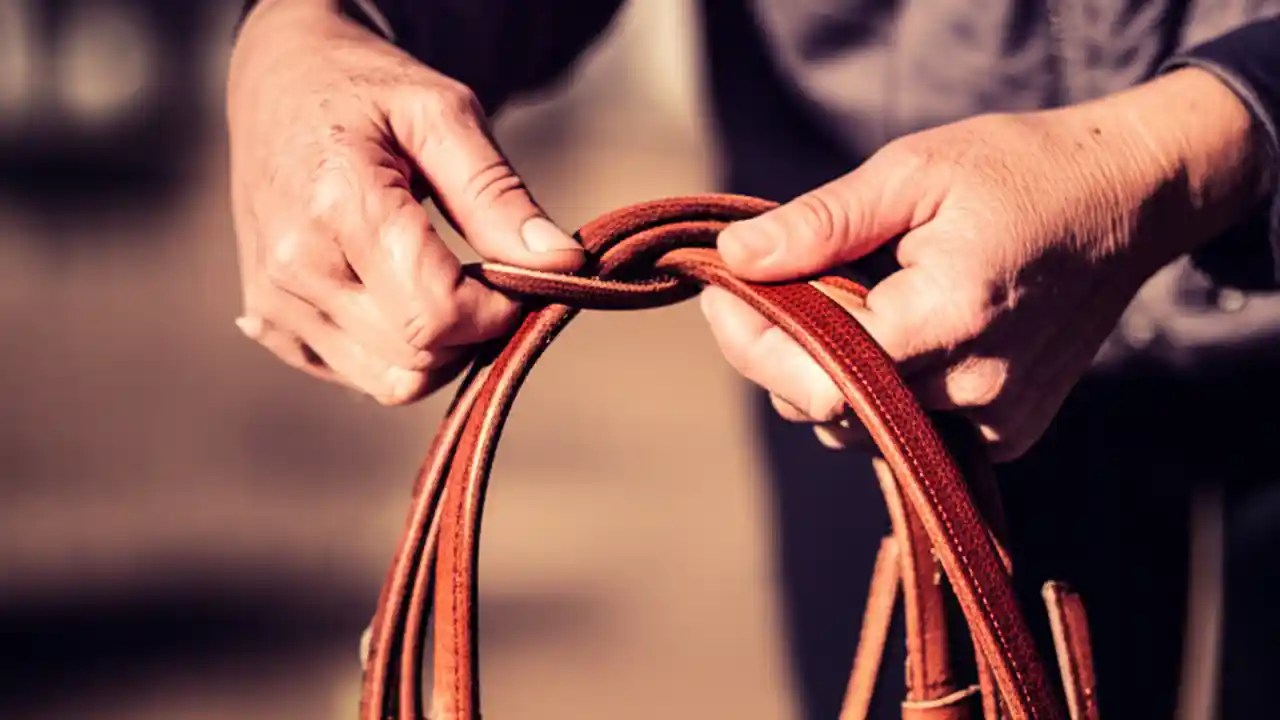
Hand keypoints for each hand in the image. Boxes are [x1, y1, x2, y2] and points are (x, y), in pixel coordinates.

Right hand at [227, 0, 581, 403]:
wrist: (278, 81)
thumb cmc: (368, 88)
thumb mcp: (443, 115)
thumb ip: (499, 196)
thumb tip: (564, 264)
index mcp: (339, 206)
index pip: (437, 314)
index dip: (496, 311)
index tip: (517, 277)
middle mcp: (295, 266)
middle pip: (419, 354)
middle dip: (473, 329)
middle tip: (487, 277)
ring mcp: (276, 302)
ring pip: (393, 381)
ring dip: (441, 349)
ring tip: (446, 283)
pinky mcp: (271, 324)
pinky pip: (361, 377)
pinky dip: (399, 354)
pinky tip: (402, 294)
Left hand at [702, 69, 1263, 459]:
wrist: (1126, 200)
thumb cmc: (1020, 171)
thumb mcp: (914, 172)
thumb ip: (822, 224)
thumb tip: (738, 257)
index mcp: (950, 318)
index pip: (815, 372)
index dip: (752, 340)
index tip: (724, 290)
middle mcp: (976, 389)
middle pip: (827, 408)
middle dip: (779, 353)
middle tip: (768, 285)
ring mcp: (996, 421)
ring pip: (859, 428)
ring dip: (826, 372)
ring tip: (841, 299)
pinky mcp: (1008, 433)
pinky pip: (905, 431)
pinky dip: (876, 389)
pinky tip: (889, 332)